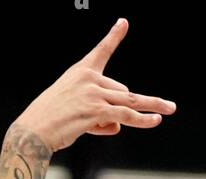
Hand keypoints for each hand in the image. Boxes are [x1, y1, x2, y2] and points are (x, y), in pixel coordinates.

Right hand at [14, 19, 175, 151]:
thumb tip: (120, 125)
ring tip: (170, 109)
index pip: (102, 51)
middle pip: (121, 92)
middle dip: (116, 112)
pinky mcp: (97, 110)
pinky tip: (156, 120)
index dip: (114, 36)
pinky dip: (142, 120)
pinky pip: (126, 115)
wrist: (35, 129)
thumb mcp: (76, 108)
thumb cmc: (51, 120)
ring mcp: (94, 93)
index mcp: (81, 71)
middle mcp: (89, 78)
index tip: (124, 22)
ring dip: (151, 107)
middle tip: (94, 123)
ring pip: (130, 102)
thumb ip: (100, 113)